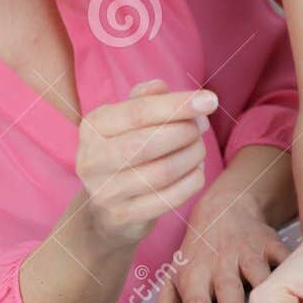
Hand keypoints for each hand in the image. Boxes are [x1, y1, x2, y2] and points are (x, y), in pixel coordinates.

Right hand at [74, 78, 214, 246]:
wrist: (106, 208)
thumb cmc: (125, 151)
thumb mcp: (128, 120)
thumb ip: (145, 99)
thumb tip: (161, 86)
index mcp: (93, 126)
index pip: (138, 111)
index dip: (177, 105)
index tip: (210, 100)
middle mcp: (92, 159)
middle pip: (148, 143)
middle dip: (185, 131)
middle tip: (202, 126)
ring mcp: (105, 191)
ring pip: (162, 172)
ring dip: (192, 156)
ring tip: (199, 147)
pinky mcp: (123, 216)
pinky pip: (169, 198)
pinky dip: (191, 182)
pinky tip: (196, 171)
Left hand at [145, 192, 290, 302]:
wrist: (224, 208)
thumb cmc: (198, 252)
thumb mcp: (174, 278)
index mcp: (195, 274)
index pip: (194, 301)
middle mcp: (220, 262)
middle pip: (226, 287)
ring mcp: (247, 251)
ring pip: (256, 271)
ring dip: (262, 288)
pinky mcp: (270, 242)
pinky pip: (283, 256)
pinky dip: (292, 268)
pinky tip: (299, 281)